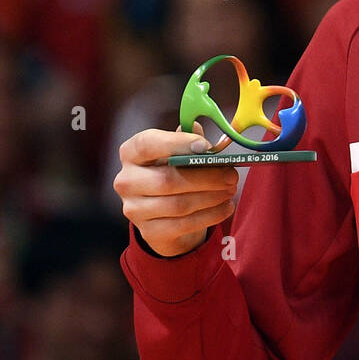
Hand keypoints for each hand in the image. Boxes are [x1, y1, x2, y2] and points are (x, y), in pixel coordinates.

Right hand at [113, 121, 239, 256]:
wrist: (164, 215)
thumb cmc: (173, 173)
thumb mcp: (177, 152)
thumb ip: (187, 138)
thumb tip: (197, 127)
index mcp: (131, 153)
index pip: (147, 144)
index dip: (177, 143)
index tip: (206, 146)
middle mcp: (126, 181)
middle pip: (168, 180)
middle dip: (206, 177)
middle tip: (232, 175)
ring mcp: (134, 209)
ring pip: (179, 204)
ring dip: (212, 197)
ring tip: (231, 190)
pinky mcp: (149, 232)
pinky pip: (185, 224)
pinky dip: (211, 215)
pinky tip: (226, 206)